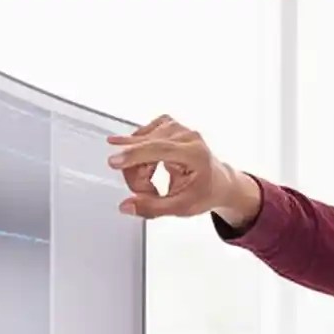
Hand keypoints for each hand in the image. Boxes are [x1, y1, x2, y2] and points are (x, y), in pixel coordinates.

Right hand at [105, 114, 260, 223]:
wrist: (218, 182)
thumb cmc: (204, 192)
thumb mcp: (181, 208)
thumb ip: (152, 208)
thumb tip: (126, 206)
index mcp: (195, 154)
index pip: (159, 149)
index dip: (134, 155)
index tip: (114, 162)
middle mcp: (188, 136)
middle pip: (146, 147)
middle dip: (137, 173)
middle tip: (144, 191)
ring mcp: (179, 128)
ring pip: (142, 141)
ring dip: (139, 164)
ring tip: (151, 179)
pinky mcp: (170, 125)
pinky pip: (143, 135)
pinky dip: (140, 150)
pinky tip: (146, 161)